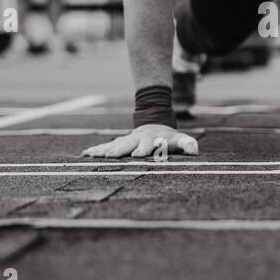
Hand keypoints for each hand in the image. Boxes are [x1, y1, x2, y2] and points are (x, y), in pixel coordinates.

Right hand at [83, 122, 197, 159]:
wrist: (155, 123)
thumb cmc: (168, 138)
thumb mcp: (179, 140)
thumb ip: (187, 144)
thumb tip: (195, 149)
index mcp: (151, 140)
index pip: (148, 145)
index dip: (144, 149)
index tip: (138, 154)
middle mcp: (137, 140)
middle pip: (127, 145)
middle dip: (119, 150)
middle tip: (111, 156)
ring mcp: (126, 141)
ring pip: (114, 145)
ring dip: (103, 150)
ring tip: (92, 155)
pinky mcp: (119, 143)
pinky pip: (105, 147)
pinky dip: (95, 150)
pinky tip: (84, 154)